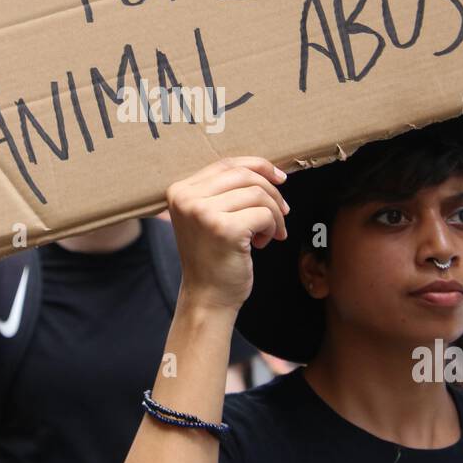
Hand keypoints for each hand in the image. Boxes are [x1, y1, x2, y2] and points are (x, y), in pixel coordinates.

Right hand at [165, 157, 287, 316]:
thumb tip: (266, 169)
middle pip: (244, 175)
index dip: (258, 166)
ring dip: (274, 213)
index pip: (226, 164)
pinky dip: (273, 226)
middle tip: (282, 212)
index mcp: (179, 191)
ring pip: (258, 193)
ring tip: (270, 232)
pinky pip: (264, 214)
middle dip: (271, 192)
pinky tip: (263, 242)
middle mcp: (187, 198)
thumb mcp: (209, 217)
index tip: (279, 178)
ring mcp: (203, 213)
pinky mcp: (224, 229)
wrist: (207, 298)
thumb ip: (225, 191)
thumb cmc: (213, 258)